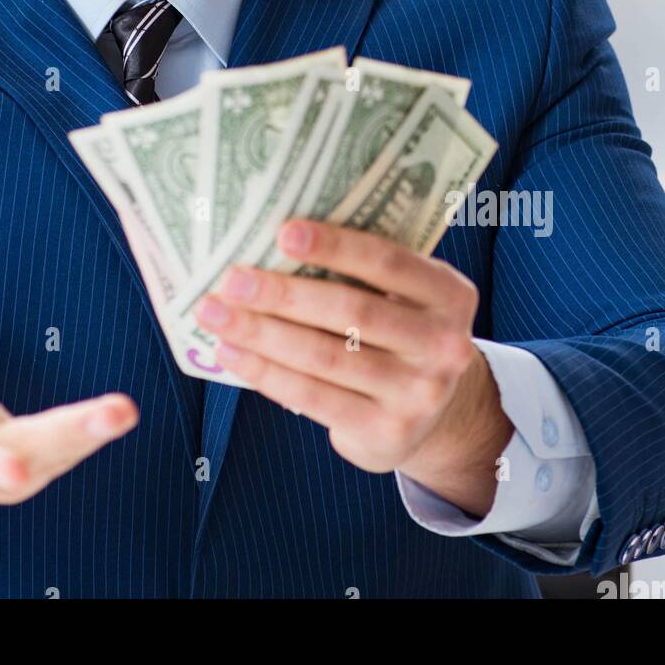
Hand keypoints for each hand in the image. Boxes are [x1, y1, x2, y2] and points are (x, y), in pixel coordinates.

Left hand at [191, 220, 511, 515]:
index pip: (388, 262)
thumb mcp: (406, 296)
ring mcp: (418, 394)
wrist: (435, 414)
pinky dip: (265, 372)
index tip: (282, 232)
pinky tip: (231, 352)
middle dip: (283, 293)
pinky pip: (313, 397)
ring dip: (261, 333)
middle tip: (230, 278)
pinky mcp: (386, 432)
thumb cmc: (399, 331)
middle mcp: (444, 344)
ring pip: (325, 357)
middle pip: (351, 311)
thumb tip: (271, 241)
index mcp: (449, 294)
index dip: (335, 245)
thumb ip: (364, 272)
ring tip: (215, 314)